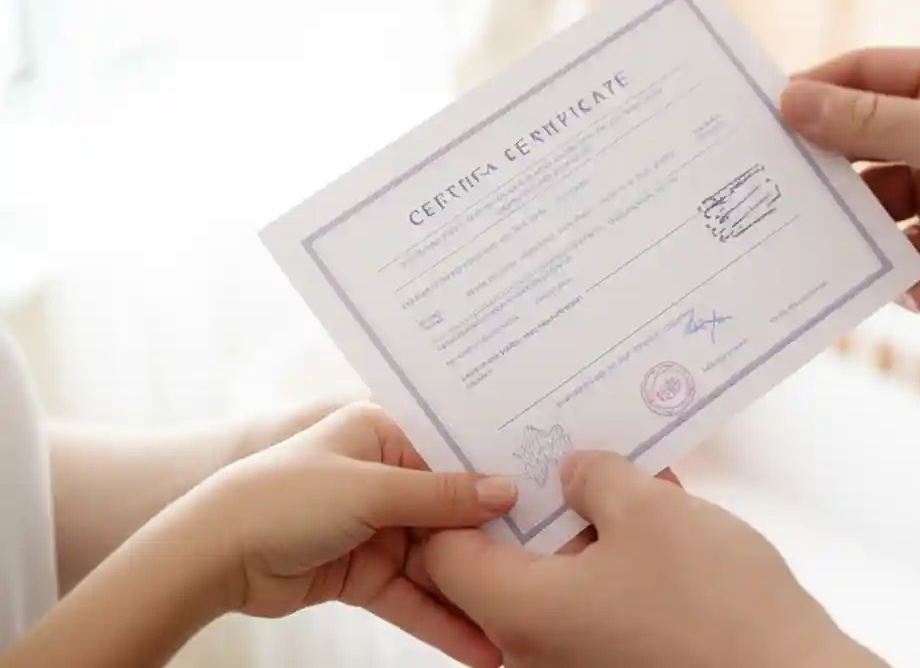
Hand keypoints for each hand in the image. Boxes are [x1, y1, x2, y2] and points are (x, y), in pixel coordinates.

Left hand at [183, 402, 515, 667]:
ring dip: (473, 591)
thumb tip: (507, 491)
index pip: (454, 453)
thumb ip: (442, 495)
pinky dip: (443, 620)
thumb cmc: (283, 497)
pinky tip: (480, 645)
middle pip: (453, 512)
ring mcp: (376, 527)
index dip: (497, 476)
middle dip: (493, 543)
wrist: (212, 556)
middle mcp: (385, 475)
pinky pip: (414, 596)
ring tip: (522, 618)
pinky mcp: (366, 573)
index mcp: (384, 432)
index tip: (546, 495)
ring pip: (438, 561)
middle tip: (550, 562)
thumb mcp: (371, 488)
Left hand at [422, 451, 883, 667]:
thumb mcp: (650, 511)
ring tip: (626, 473)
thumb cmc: (713, 603)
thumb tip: (572, 472)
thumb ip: (595, 479)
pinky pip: (601, 607)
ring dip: (588, 528)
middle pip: (508, 565)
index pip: (448, 553)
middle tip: (561, 448)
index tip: (490, 453)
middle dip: (538, 503)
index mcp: (520, 613)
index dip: (463, 498)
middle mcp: (536, 652)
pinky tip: (661, 516)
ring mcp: (580, 667)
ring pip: (562, 583)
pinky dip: (618, 564)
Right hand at [780, 46, 919, 349]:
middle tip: (776, 193)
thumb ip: (870, 124)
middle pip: (861, 143)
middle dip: (830, 173)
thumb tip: (790, 99)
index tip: (760, 119)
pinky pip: (899, 257)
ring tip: (851, 256)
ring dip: (866, 235)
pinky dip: (902, 276)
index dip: (816, 93)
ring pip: (875, 207)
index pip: (868, 75)